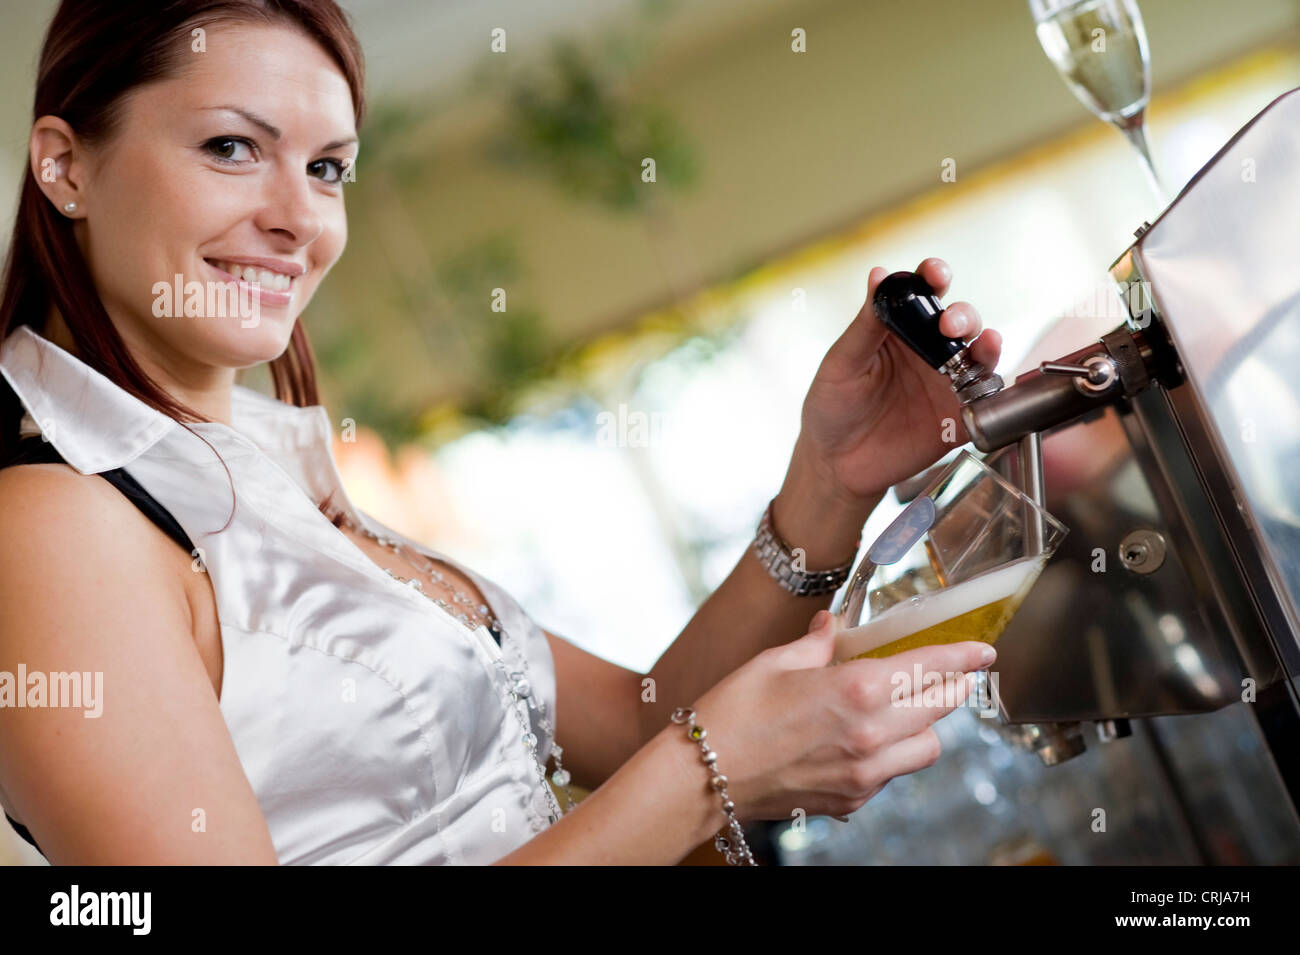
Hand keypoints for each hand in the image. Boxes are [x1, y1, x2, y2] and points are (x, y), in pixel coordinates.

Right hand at [688, 609, 995, 821]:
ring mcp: (864, 774)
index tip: (983, 651)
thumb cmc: (732, 714)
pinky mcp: (851, 802)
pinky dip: (893, 755)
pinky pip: (893, 775)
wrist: (703, 776)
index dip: (963, 657)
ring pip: (927, 748)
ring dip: (927, 726)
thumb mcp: (776, 662)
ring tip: (907, 709)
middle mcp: (870, 735)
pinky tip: (866, 739)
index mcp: (856, 689)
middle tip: (952, 674)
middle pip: (941, 709)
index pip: (931, 668)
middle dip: (953, 687)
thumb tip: (834, 625)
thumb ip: (818, 643)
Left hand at [791, 258, 1002, 505]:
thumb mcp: (842, 364)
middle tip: (948, 323)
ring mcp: (946, 384)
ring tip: (983, 343)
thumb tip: (878, 275)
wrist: (835, 464)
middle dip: (963, 315)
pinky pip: (985, 399)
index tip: (935, 274)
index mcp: (900, 331)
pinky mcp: (958, 417)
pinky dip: (993, 388)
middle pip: (960, 321)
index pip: (924, 294)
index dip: (935, 277)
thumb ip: (865, 325)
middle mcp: (929, 352)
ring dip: (987, 344)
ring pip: (980, 355)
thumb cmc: (832, 408)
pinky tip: (987, 382)